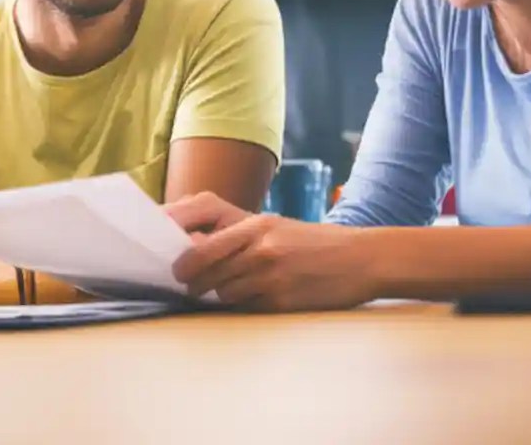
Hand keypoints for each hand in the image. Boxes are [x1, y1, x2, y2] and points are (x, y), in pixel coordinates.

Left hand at [166, 192, 375, 311]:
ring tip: (226, 291)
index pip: (202, 226)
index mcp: (257, 222)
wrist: (362, 259)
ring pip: (220, 291)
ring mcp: (269, 274)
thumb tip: (195, 249)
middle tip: (184, 283)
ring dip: (217, 295)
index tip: (168, 254)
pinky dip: (242, 306)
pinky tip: (254, 299)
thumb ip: (240, 236)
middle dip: (190, 278)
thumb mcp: (278, 227)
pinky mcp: (280, 300)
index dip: (177, 240)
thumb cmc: (316, 244)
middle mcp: (260, 245)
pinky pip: (244, 307)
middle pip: (203, 265)